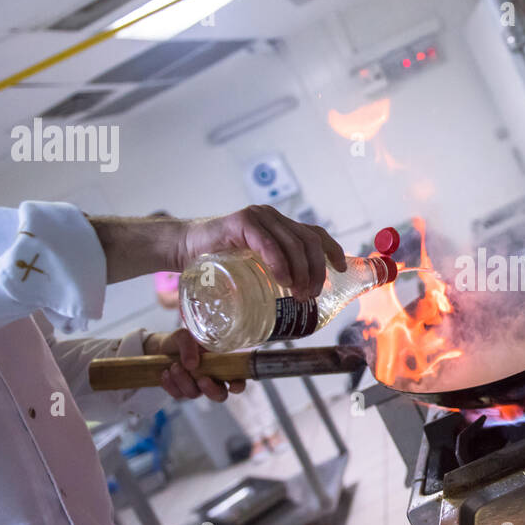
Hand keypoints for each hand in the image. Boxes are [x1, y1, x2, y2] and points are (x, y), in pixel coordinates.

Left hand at [143, 328, 246, 401]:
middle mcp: (212, 378)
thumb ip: (189, 345)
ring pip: (195, 394)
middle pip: (220, 395)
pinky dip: (171, 384)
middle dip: (211, 390)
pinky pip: (178, 395)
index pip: (237, 379)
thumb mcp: (184, 335)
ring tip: (174, 366)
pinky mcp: (181, 392)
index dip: (239, 385)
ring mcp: (196, 386)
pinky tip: (166, 372)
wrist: (158, 347)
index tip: (233, 387)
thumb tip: (192, 364)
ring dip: (183, 381)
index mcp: (221, 363)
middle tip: (201, 379)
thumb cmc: (179, 341)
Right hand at [178, 205, 347, 298]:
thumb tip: (296, 307)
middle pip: (308, 241)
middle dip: (317, 270)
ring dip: (302, 271)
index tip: (341, 270)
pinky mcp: (239, 223)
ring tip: (300, 293)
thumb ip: (272, 277)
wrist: (183, 249)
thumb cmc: (219, 264)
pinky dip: (279, 261)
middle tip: (311, 295)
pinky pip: (267, 242)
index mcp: (279, 227)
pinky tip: (283, 279)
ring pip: (293, 242)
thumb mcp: (252, 269)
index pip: (315, 233)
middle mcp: (272, 218)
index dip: (332, 250)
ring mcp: (257, 218)